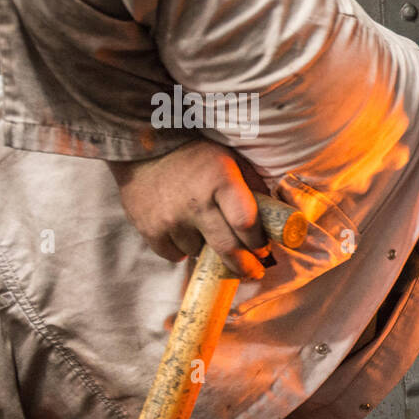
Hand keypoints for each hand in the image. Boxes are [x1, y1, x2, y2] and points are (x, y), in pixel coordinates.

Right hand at [106, 138, 269, 278]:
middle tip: (252, 271)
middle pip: (227, 248)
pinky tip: (184, 233)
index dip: (258, 243)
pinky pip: (174, 254)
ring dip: (207, 248)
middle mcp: (196, 203)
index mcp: (221, 182)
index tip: (263, 250)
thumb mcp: (231, 161)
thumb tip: (274, 219)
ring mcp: (170, 219)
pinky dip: (182, 249)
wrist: (143, 147)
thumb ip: (253, 188)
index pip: (246, 224)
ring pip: (199, 253)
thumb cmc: (197, 156)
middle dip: (244, 265)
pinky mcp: (149, 229)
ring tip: (205, 230)